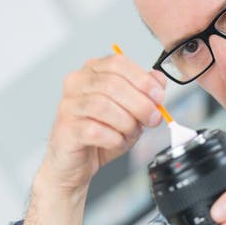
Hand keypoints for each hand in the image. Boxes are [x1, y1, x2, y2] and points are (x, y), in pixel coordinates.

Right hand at [40, 52, 165, 194]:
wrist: (79, 162)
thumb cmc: (103, 134)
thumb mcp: (131, 111)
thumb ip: (145, 93)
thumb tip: (158, 80)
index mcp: (93, 71)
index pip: (118, 62)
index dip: (143, 80)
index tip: (158, 97)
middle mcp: (77, 83)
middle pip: (113, 84)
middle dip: (140, 104)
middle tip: (152, 119)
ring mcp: (69, 105)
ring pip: (103, 106)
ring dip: (127, 122)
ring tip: (132, 132)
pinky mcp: (67, 128)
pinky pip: (94, 130)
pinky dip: (114, 138)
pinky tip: (117, 141)